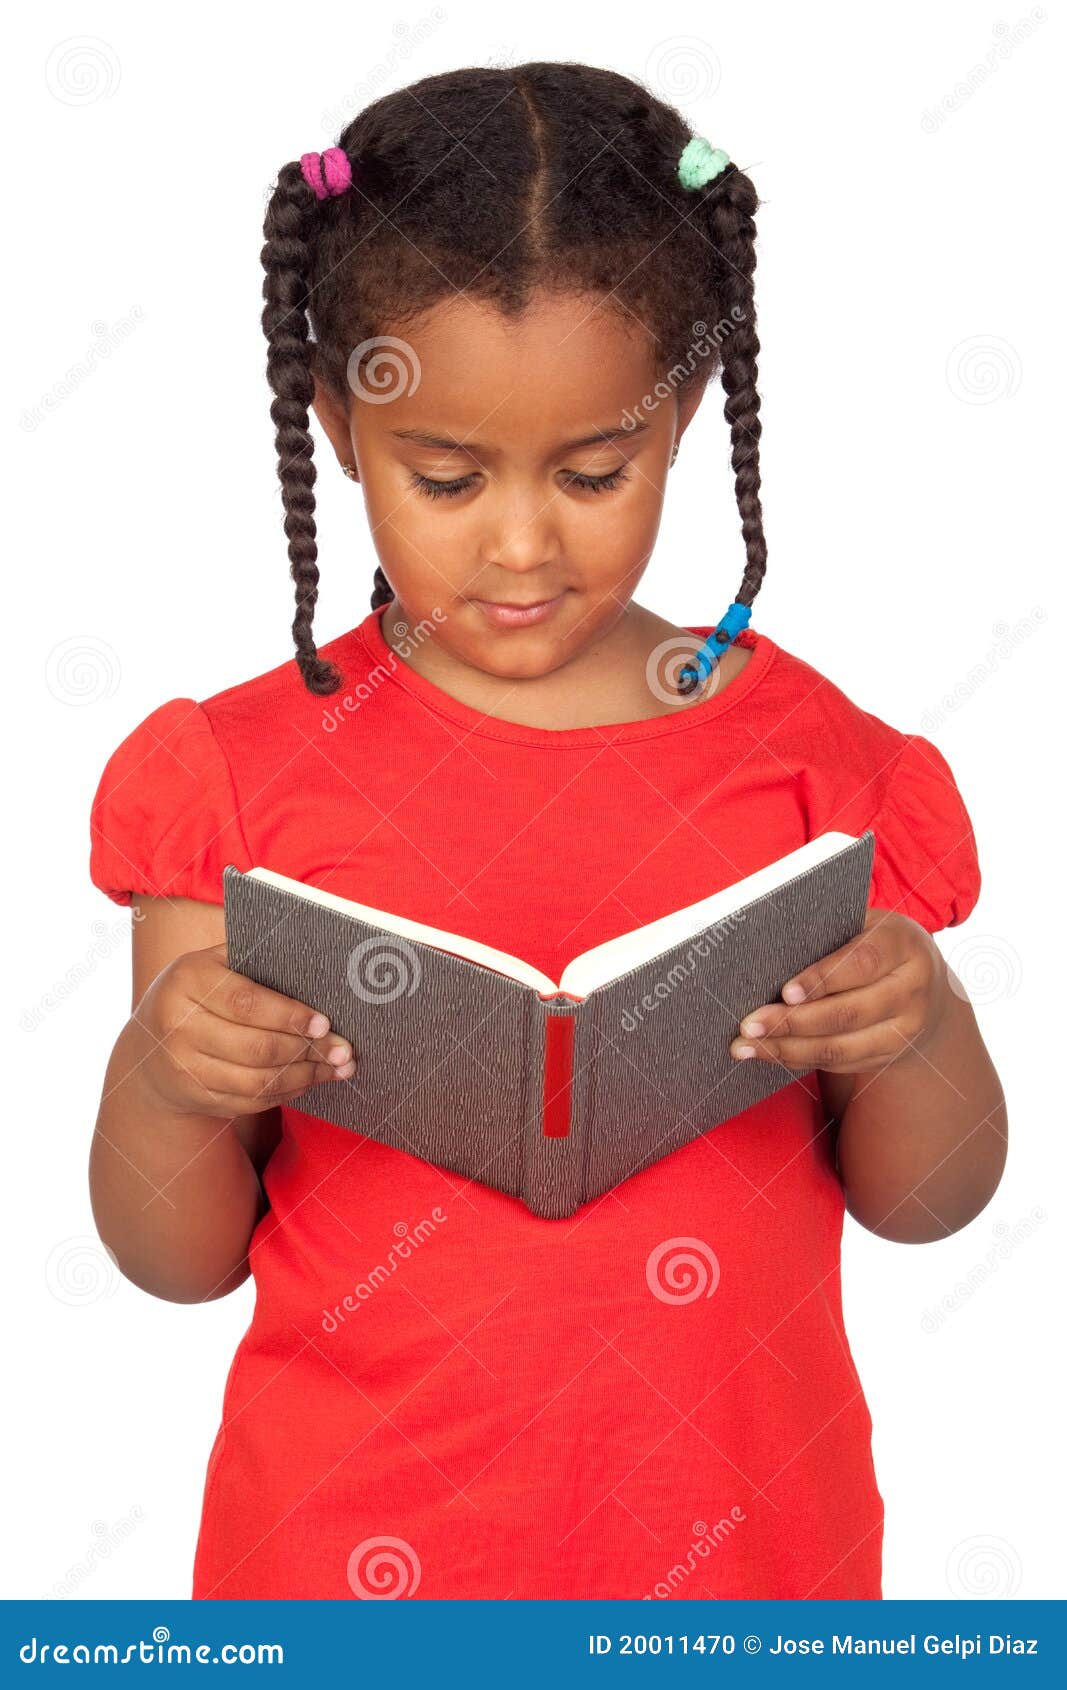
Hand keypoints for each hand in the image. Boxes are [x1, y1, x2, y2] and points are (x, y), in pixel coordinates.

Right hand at [134, 941, 356, 1116]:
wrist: (150, 1045)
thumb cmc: (200, 994)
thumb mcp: (214, 964)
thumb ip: (254, 960)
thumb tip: (315, 963)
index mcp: (187, 980)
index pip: (246, 1002)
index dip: (289, 1016)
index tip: (324, 1022)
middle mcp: (178, 1025)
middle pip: (256, 1047)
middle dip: (307, 1051)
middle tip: (343, 1050)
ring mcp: (183, 1066)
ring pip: (256, 1080)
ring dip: (303, 1077)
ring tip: (334, 1068)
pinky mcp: (194, 1096)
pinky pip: (249, 1101)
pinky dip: (285, 1093)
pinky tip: (307, 1081)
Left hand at [729, 908, 951, 1076]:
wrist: (924, 983)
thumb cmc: (877, 944)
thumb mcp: (864, 926)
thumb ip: (828, 938)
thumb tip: (767, 955)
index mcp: (903, 946)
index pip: (862, 963)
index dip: (822, 980)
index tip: (785, 992)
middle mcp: (911, 990)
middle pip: (848, 1013)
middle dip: (792, 1023)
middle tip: (749, 1025)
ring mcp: (905, 1029)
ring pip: (841, 1047)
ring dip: (789, 1050)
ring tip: (747, 1046)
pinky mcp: (890, 1055)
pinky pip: (839, 1063)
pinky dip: (799, 1059)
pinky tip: (769, 1053)